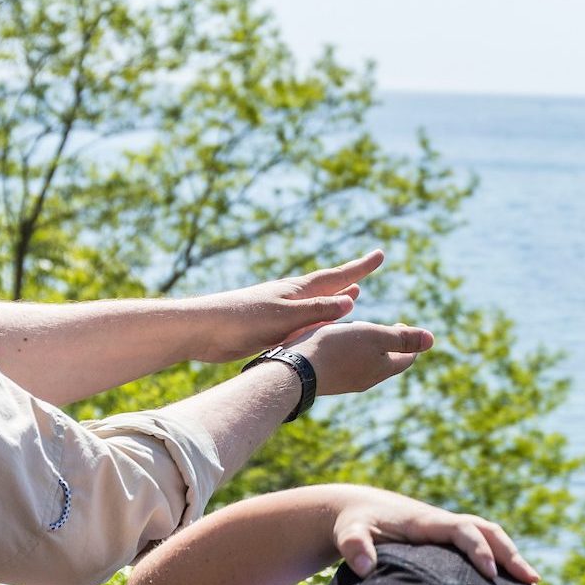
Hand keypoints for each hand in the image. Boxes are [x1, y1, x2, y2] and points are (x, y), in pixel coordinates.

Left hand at [185, 251, 381, 363]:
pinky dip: (321, 318)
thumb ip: (317, 310)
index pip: (336, 276)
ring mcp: (281, 311)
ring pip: (318, 303)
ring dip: (337, 298)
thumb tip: (352, 300)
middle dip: (350, 279)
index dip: (360, 267)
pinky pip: (306, 320)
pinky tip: (321, 325)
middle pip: (329, 285)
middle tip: (368, 271)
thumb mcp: (285, 316)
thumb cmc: (242, 320)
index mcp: (296, 290)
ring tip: (355, 294)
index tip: (380, 254)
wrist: (204, 330)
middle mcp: (291, 297)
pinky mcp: (270, 327)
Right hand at [287, 319, 434, 395]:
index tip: (403, 323)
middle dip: (390, 344)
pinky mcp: (328, 380)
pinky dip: (350, 351)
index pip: (406, 359)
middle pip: (387, 363)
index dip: (411, 343)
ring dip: (369, 348)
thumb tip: (432, 340)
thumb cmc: (337, 348)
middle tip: (388, 328)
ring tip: (363, 332)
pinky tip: (337, 342)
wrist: (296, 370)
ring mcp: (346, 382)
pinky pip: (346, 365)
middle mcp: (366, 379)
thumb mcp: (375, 336)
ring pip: (366, 364)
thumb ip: (403, 338)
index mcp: (382, 369)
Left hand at [329, 487, 540, 583]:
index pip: (462, 530)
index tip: (490, 574)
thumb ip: (354, 548)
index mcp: (427, 522)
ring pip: (493, 540)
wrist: (358, 510)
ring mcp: (451, 533)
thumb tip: (366, 568)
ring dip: (514, 560)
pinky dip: (503, 566)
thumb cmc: (355, 525)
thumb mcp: (348, 534)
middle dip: (511, 555)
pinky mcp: (451, 544)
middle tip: (532, 582)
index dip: (478, 549)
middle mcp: (445, 524)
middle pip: (489, 532)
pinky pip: (484, 549)